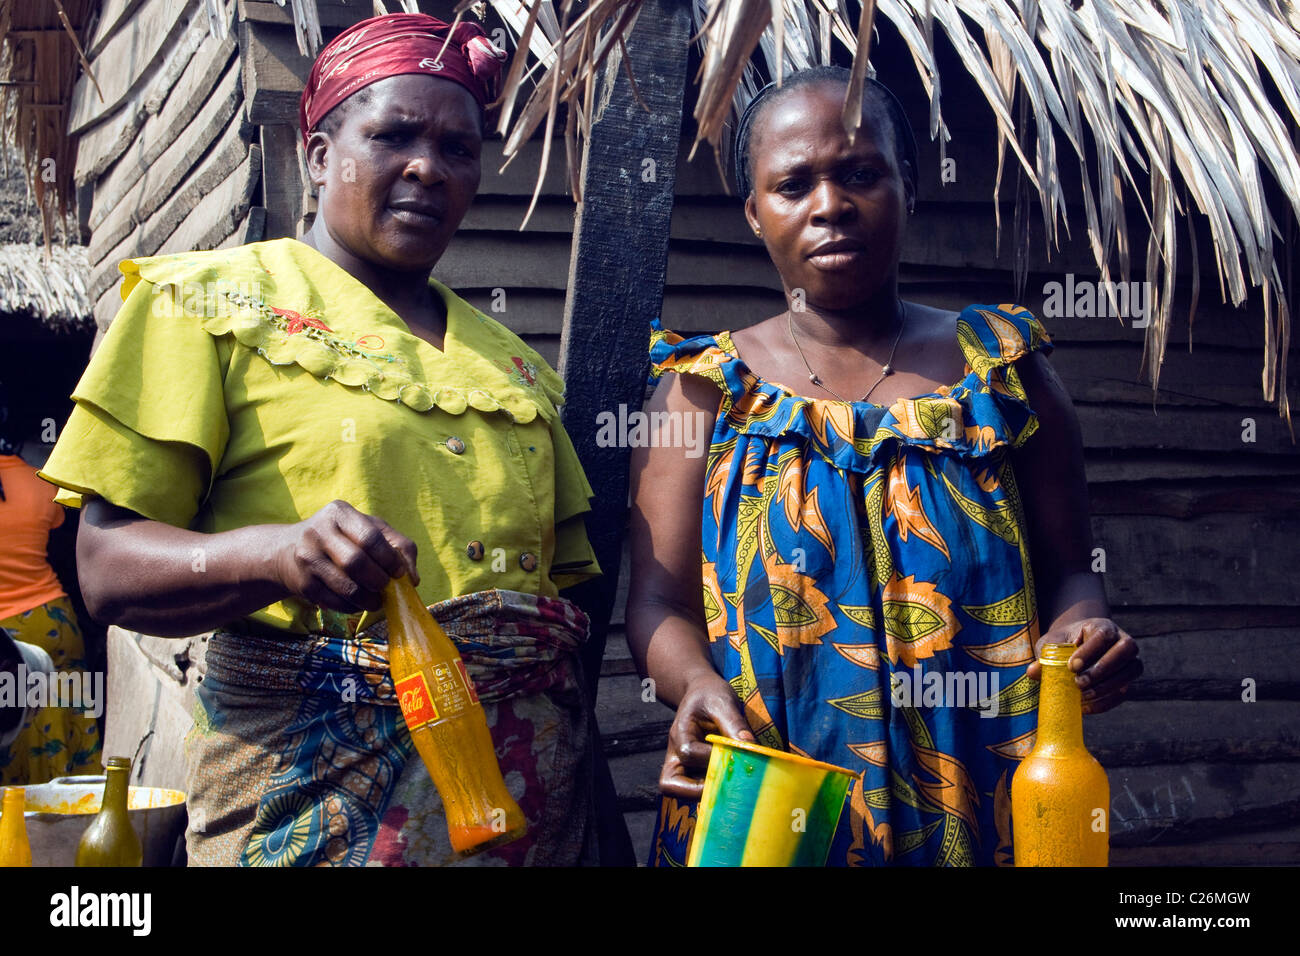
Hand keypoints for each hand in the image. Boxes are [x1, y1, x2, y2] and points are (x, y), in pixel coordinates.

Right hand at [272, 500, 418, 612]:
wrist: (288, 552)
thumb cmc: (342, 539)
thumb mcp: (369, 529)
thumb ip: (398, 546)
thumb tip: (413, 579)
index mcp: (339, 513)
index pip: (370, 537)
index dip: (389, 559)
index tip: (399, 573)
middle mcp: (318, 531)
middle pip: (356, 562)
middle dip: (378, 580)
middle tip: (386, 588)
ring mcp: (307, 557)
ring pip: (345, 586)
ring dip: (367, 599)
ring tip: (376, 601)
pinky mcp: (302, 583)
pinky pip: (334, 601)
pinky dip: (351, 607)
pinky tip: (357, 603)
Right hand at [658, 671, 754, 800]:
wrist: (703, 694)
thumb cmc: (711, 695)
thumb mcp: (722, 702)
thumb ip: (734, 723)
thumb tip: (750, 746)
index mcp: (679, 734)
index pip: (690, 754)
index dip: (712, 757)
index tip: (736, 754)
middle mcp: (675, 753)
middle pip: (672, 783)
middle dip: (699, 789)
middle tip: (730, 785)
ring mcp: (681, 765)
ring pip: (679, 791)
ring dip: (705, 793)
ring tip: (732, 787)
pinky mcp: (692, 771)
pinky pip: (693, 789)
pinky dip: (711, 790)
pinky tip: (732, 783)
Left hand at [1027, 617, 1141, 713]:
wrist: (1077, 645)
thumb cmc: (1064, 642)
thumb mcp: (1052, 643)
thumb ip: (1045, 655)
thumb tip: (1032, 672)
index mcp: (1103, 626)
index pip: (1104, 635)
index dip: (1090, 652)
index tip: (1071, 666)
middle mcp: (1122, 640)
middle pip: (1127, 650)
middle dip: (1103, 669)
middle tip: (1079, 683)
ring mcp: (1129, 660)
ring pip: (1131, 670)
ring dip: (1107, 686)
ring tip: (1082, 696)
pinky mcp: (1127, 680)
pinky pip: (1124, 691)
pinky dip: (1106, 701)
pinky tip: (1086, 707)